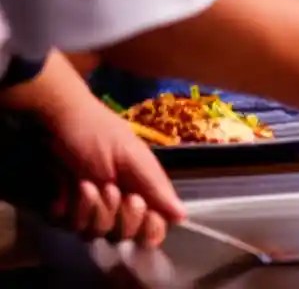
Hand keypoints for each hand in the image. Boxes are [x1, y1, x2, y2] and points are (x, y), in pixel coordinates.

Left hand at [1, 52, 183, 245]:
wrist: (57, 120)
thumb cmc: (98, 133)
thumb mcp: (131, 156)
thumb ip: (155, 186)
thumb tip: (183, 216)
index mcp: (143, 192)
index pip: (154, 229)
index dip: (148, 229)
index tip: (137, 205)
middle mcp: (120, 204)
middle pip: (124, 236)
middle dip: (115, 214)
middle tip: (110, 187)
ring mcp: (91, 208)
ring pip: (95, 233)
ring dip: (89, 208)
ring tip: (84, 181)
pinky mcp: (66, 209)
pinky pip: (68, 226)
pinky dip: (67, 207)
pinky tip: (66, 187)